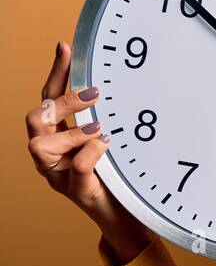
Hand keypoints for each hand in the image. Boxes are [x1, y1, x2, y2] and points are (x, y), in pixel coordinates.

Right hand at [26, 41, 151, 265]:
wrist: (131, 218)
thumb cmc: (124, 178)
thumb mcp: (116, 140)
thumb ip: (110, 117)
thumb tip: (121, 84)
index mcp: (60, 138)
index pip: (49, 98)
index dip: (56, 72)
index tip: (66, 47)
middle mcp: (53, 155)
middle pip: (35, 118)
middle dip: (61, 102)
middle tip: (94, 95)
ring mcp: (61, 175)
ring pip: (40, 144)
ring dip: (71, 131)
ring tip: (101, 128)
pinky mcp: (78, 192)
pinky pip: (75, 168)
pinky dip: (90, 152)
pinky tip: (108, 145)